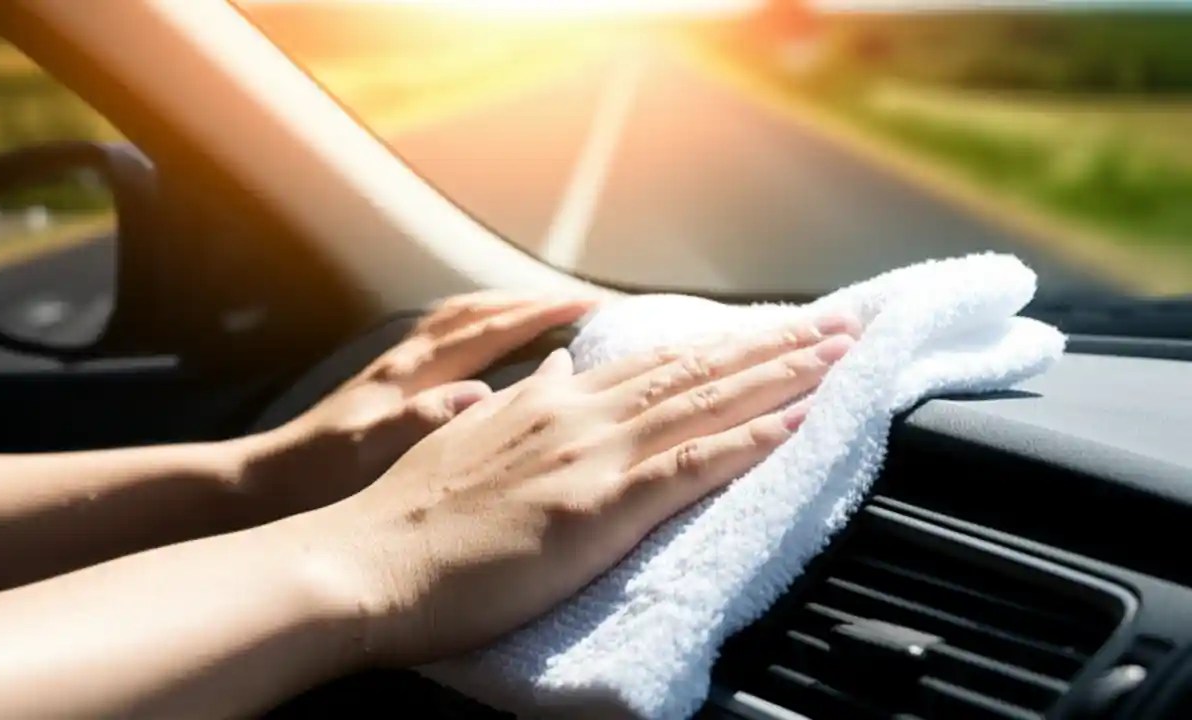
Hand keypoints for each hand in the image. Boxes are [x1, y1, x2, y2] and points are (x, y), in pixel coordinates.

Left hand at [240, 292, 596, 516]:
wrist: (264, 482)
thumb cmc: (319, 478)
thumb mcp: (369, 454)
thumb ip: (422, 422)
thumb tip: (479, 393)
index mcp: (413, 374)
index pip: (489, 330)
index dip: (542, 315)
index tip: (589, 305)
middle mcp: (408, 359)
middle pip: (481, 310)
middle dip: (534, 300)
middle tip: (584, 302)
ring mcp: (398, 367)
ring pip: (464, 317)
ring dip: (509, 306)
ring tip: (550, 309)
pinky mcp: (391, 382)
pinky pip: (449, 336)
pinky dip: (482, 326)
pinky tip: (494, 344)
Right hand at [298, 312, 859, 666]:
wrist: (368, 561)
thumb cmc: (413, 514)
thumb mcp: (470, 437)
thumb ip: (524, 401)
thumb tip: (561, 368)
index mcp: (552, 404)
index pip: (655, 363)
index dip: (721, 344)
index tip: (772, 328)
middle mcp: (581, 416)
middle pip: (695, 370)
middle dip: (774, 345)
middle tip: (838, 323)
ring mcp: (592, 457)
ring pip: (705, 403)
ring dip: (781, 376)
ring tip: (839, 355)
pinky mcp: (599, 508)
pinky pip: (691, 466)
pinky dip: (751, 440)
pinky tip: (797, 422)